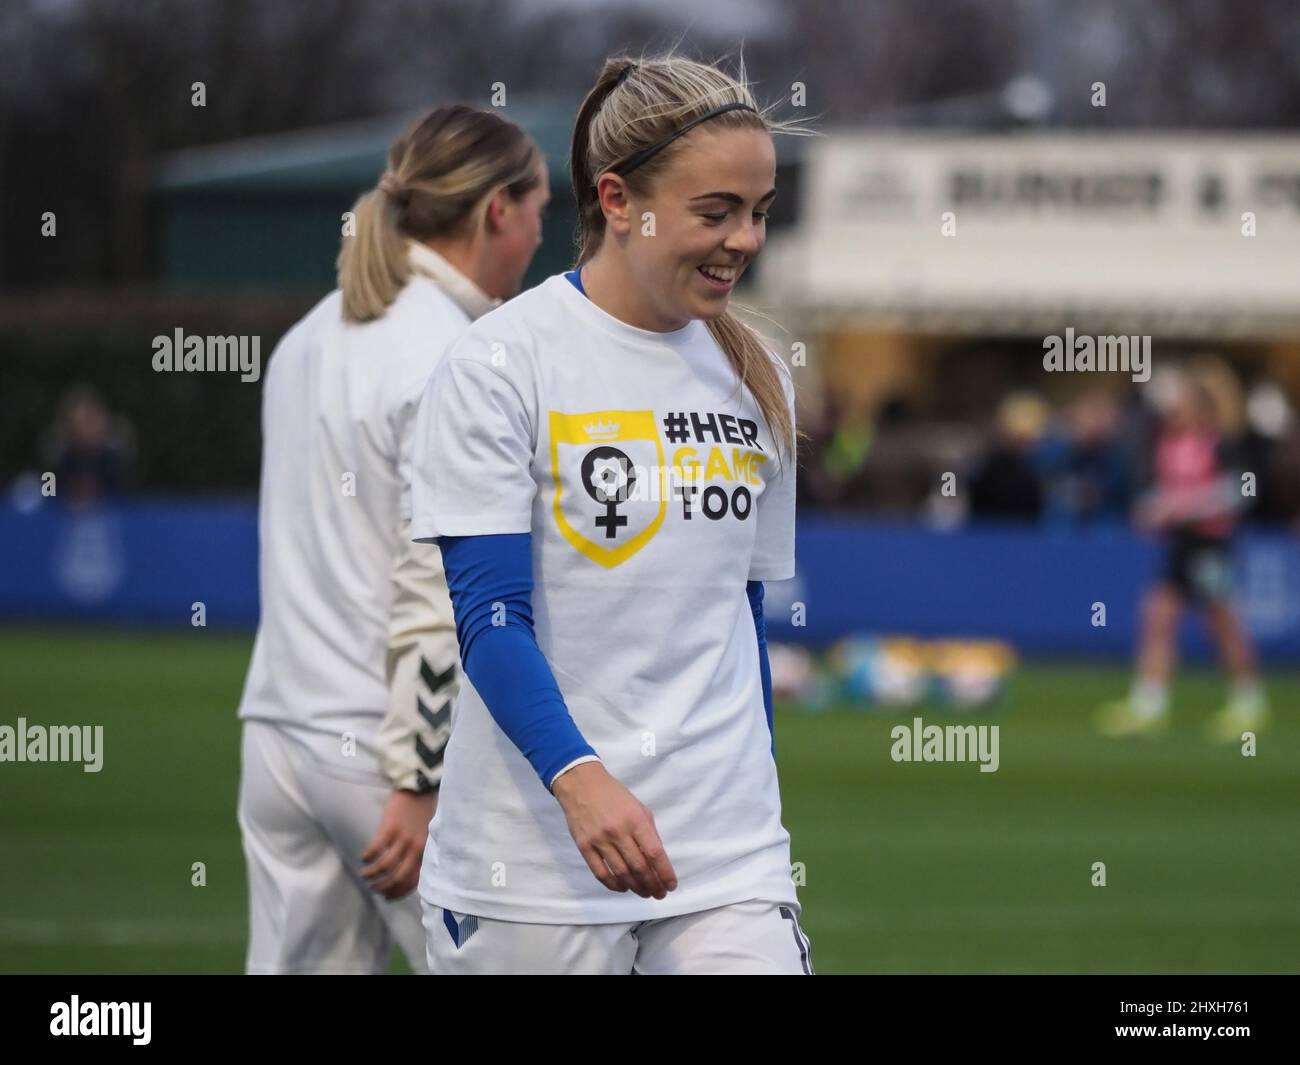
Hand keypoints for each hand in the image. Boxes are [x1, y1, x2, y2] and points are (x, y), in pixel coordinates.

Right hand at [361, 789, 436, 899]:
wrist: (418, 789)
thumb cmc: (419, 814)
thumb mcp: (423, 838)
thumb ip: (416, 855)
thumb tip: (402, 876)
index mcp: (424, 852)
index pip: (412, 882)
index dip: (397, 893)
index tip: (386, 897)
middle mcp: (416, 848)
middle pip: (398, 878)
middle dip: (383, 887)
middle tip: (373, 888)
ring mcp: (403, 838)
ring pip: (385, 866)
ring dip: (372, 874)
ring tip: (365, 874)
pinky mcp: (391, 827)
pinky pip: (376, 849)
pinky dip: (368, 857)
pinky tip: (364, 858)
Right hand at [551, 762, 676, 898]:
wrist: (582, 784)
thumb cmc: (614, 795)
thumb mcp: (639, 807)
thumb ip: (649, 832)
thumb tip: (658, 860)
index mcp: (636, 820)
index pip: (654, 853)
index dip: (665, 873)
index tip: (671, 885)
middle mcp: (618, 831)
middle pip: (639, 867)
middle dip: (652, 885)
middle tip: (659, 894)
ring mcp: (600, 840)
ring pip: (621, 873)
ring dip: (636, 888)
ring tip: (645, 893)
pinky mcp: (584, 846)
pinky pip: (600, 873)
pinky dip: (614, 885)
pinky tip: (623, 888)